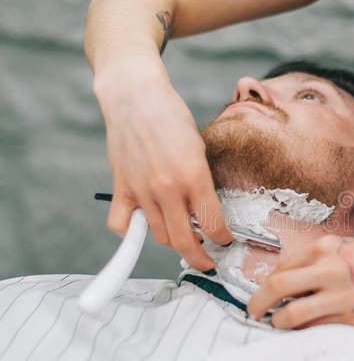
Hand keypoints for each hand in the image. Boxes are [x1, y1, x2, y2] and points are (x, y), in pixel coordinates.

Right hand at [97, 70, 231, 268]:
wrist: (136, 98)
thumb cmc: (171, 117)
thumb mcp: (199, 148)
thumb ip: (202, 182)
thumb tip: (206, 213)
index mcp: (194, 175)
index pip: (213, 224)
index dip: (222, 239)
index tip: (225, 242)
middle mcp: (167, 188)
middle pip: (184, 241)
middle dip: (199, 259)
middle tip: (207, 263)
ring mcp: (142, 190)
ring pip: (158, 236)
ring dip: (172, 241)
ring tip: (182, 236)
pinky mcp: (121, 188)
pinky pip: (122, 225)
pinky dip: (130, 232)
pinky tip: (142, 224)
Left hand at [247, 236, 353, 328]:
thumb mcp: (341, 250)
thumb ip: (311, 262)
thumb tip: (276, 283)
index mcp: (324, 247)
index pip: (281, 268)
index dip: (265, 285)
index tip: (261, 296)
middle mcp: (329, 268)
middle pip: (277, 286)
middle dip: (257, 303)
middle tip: (252, 313)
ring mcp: (340, 295)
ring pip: (291, 315)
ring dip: (277, 322)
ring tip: (276, 324)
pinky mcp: (350, 318)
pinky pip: (313, 329)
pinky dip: (302, 331)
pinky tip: (302, 330)